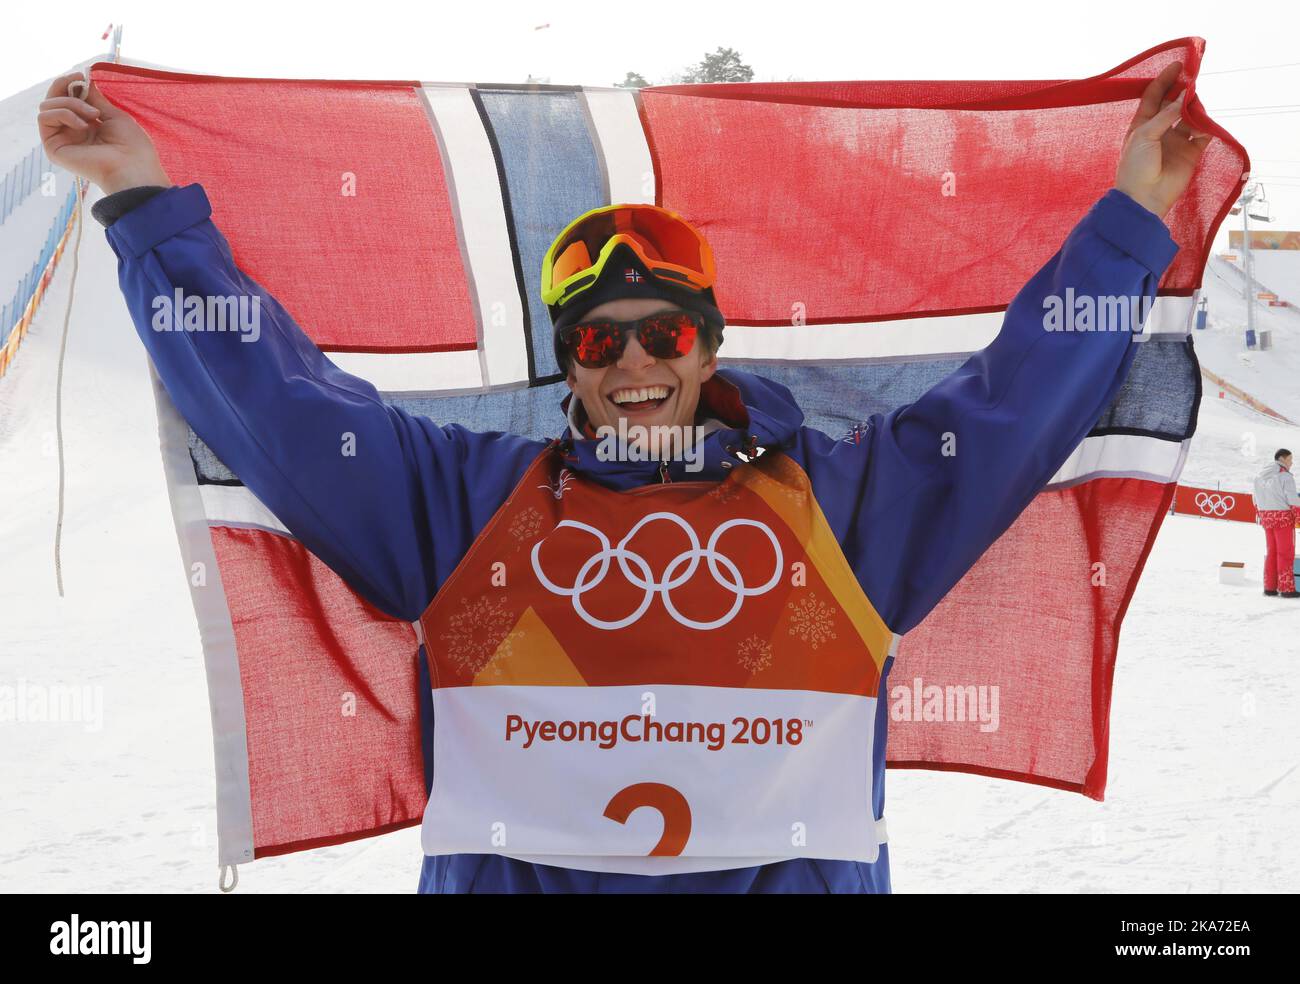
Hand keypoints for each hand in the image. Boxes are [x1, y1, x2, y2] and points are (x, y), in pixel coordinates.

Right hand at [37, 70, 171, 194]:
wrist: (133, 168)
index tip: (81, 76)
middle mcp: (72, 132)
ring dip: (70, 103)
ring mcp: (62, 139)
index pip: (67, 98)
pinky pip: (45, 118)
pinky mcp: (54, 147)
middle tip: (79, 81)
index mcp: (87, 125)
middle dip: (64, 86)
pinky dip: (63, 114)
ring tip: (93, 115)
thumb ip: (94, 98)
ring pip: (47, 106)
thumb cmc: (132, 146)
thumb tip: (81, 81)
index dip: (70, 84)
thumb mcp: (113, 114)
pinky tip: (83, 125)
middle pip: (52, 99)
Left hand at [1113, 61, 1210, 220]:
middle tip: (1192, 81)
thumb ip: (1166, 115)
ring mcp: (1176, 140)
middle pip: (1175, 103)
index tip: (1178, 64)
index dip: (1165, 80)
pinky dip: (1206, 126)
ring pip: (1191, 116)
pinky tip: (1204, 123)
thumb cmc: (1136, 167)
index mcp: (1142, 124)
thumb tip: (1185, 96)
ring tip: (1195, 106)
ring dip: (1195, 108)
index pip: (1154, 95)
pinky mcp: (1191, 152)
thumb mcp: (1145, 135)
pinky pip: (1203, 133)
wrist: (1143, 199)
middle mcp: (1160, 129)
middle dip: (1183, 91)